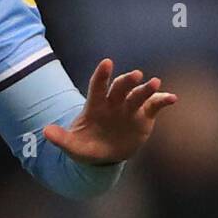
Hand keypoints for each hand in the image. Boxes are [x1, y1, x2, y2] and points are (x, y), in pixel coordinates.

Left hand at [42, 58, 177, 165]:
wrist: (104, 155)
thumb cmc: (86, 146)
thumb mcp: (72, 146)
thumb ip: (60, 139)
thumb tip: (45, 132)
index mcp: (96, 105)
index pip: (98, 86)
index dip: (102, 75)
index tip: (106, 62)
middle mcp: (114, 102)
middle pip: (120, 87)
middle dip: (127, 81)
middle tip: (135, 75)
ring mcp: (130, 108)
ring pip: (139, 94)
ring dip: (147, 88)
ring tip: (155, 83)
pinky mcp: (144, 116)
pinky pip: (154, 106)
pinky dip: (163, 100)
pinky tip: (172, 98)